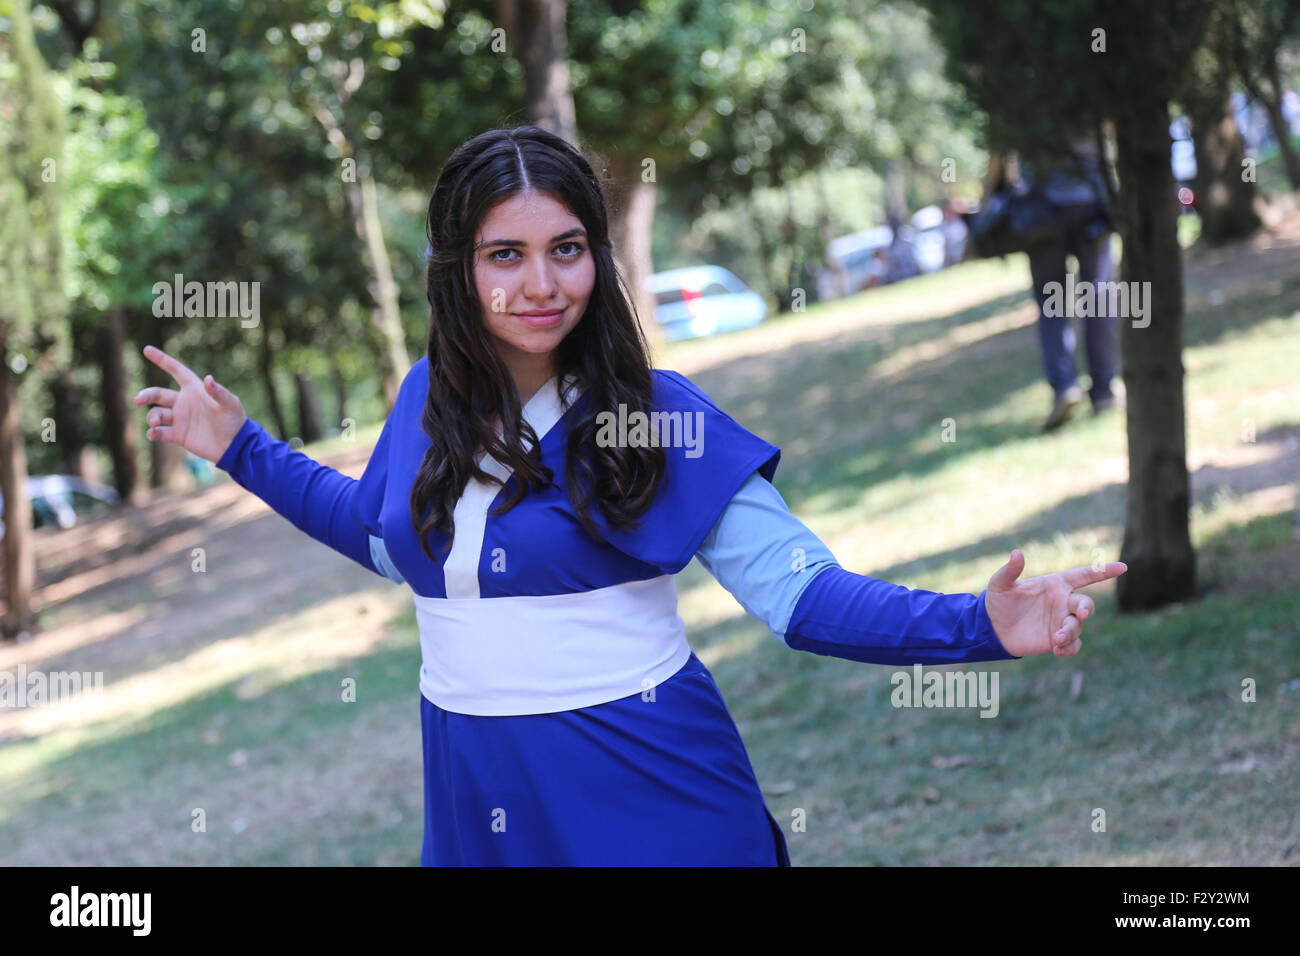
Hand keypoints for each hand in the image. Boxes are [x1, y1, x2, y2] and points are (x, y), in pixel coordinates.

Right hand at [133, 345, 247, 462]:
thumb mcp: (229, 404)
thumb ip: (218, 392)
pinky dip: (153, 433)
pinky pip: (160, 432)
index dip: (162, 359)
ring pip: (156, 413)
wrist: (234, 445)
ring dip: (152, 417)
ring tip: (154, 423)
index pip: (175, 370)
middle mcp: (183, 402)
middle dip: (146, 395)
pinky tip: (153, 434)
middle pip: (158, 394)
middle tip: (138, 400)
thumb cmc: (234, 420)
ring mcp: (179, 418)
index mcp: (194, 389)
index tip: (146, 349)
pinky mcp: (178, 435)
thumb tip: (208, 378)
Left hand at [982, 549, 1126, 657]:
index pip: (1084, 575)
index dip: (1103, 571)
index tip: (1123, 567)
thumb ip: (1010, 570)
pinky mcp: (1058, 640)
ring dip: (1070, 632)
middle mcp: (1063, 602)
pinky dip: (1069, 648)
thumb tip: (1017, 553)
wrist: (993, 628)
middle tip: (1081, 613)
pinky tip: (1057, 650)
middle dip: (1087, 608)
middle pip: (1086, 604)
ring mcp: (1062, 621)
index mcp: (1055, 584)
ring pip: (1078, 626)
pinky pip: (1073, 645)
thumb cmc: (999, 601)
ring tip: (1055, 638)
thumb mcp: (1000, 584)